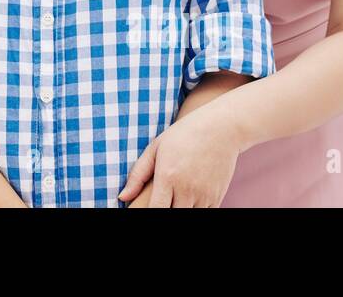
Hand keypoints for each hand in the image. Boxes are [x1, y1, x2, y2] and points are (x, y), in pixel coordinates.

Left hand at [116, 108, 243, 207]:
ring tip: (175, 196)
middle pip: (172, 214)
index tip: (144, 206)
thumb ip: (138, 175)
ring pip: (188, 215)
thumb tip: (122, 197)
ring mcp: (204, 195)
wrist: (220, 128)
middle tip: (161, 197)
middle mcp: (186, 188)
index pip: (155, 209)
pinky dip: (195, 209)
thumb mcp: (156, 148)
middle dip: (165, 209)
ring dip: (180, 209)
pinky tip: (189, 198)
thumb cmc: (183, 135)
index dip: (149, 211)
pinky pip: (204, 213)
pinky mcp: (216, 197)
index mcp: (167, 176)